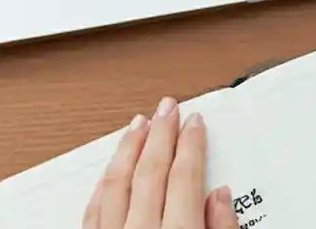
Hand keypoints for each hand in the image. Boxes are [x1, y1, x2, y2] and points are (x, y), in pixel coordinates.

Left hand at [84, 97, 238, 228]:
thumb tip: (221, 198)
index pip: (185, 177)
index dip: (191, 144)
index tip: (194, 122)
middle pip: (150, 171)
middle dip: (161, 134)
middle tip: (167, 108)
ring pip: (117, 182)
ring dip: (129, 148)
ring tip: (139, 123)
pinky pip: (94, 209)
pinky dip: (105, 184)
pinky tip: (113, 167)